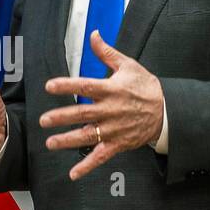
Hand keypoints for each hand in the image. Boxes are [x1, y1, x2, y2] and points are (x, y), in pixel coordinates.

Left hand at [40, 30, 163, 180]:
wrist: (166, 110)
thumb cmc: (145, 86)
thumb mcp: (128, 65)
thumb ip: (106, 52)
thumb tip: (94, 34)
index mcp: (111, 89)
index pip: (85, 86)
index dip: (67, 86)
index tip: (50, 86)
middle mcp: (110, 110)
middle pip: (82, 114)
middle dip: (61, 117)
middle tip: (44, 120)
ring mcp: (113, 129)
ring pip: (88, 136)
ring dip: (68, 140)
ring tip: (50, 143)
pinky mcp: (117, 144)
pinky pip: (100, 156)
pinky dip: (87, 166)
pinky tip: (73, 174)